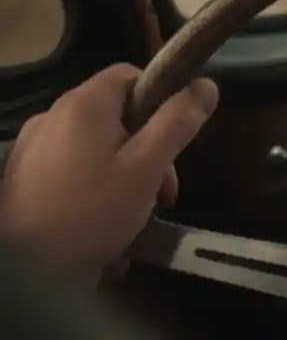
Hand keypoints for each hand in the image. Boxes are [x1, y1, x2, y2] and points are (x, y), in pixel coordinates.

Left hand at [0, 63, 217, 283]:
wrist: (21, 270)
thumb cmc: (91, 212)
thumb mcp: (146, 168)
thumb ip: (177, 124)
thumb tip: (207, 84)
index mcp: (84, 105)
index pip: (131, 74)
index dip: (162, 98)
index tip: (177, 138)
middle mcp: (53, 117)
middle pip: (116, 116)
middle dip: (148, 151)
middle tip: (164, 195)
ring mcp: (34, 149)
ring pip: (96, 149)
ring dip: (125, 178)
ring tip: (136, 222)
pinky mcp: (23, 180)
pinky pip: (73, 175)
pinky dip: (95, 194)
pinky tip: (105, 233)